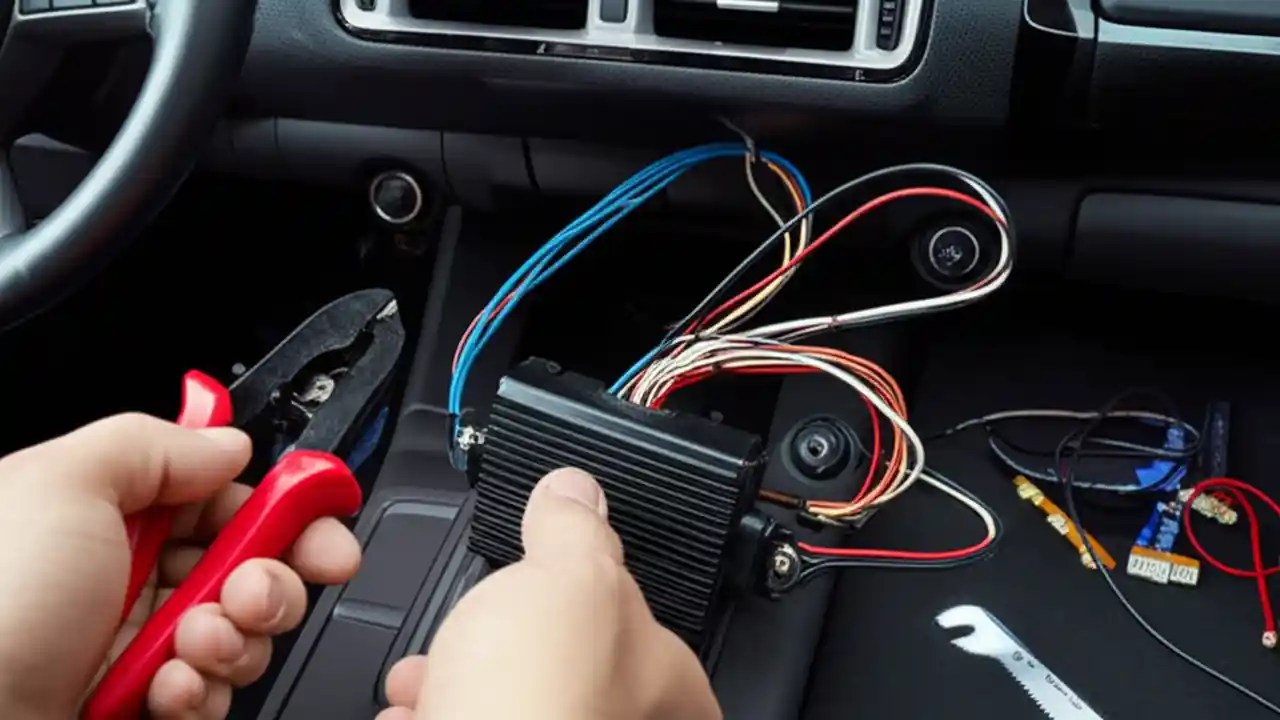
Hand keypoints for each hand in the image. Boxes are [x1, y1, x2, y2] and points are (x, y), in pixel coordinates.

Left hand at [0, 414, 361, 718]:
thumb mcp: (61, 483)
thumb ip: (154, 444)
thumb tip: (227, 442)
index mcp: (106, 511)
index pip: (223, 491)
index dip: (282, 500)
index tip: (324, 512)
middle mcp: (126, 575)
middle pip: (251, 560)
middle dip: (273, 574)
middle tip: (254, 587)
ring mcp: (138, 646)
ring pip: (243, 630)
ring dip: (234, 637)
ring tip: (190, 646)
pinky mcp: (147, 705)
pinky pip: (214, 691)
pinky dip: (201, 691)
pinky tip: (165, 690)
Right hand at [381, 468, 721, 719]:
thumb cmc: (542, 702)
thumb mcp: (569, 573)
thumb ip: (576, 529)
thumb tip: (576, 493)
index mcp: (663, 682)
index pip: (668, 648)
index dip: (625, 613)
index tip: (586, 592)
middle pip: (574, 677)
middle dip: (515, 645)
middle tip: (488, 624)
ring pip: (511, 711)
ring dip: (459, 683)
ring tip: (426, 671)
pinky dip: (434, 718)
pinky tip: (412, 711)